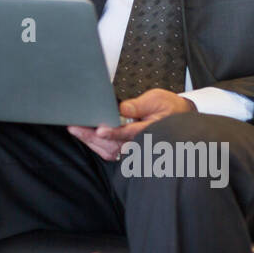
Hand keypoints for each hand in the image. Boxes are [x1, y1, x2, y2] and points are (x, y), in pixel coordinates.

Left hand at [67, 88, 196, 160]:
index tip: (100, 130)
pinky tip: (84, 135)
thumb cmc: (168, 108)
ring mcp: (134, 149)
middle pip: (114, 145)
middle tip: (75, 127)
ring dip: (91, 141)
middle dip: (92, 137)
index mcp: (150, 130)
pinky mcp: (129, 150)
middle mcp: (141, 144)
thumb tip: (122, 108)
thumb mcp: (156, 100)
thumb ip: (139, 105)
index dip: (114, 133)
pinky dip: (96, 145)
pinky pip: (110, 152)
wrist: (179, 119)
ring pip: (110, 151)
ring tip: (75, 129)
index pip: (129, 134)